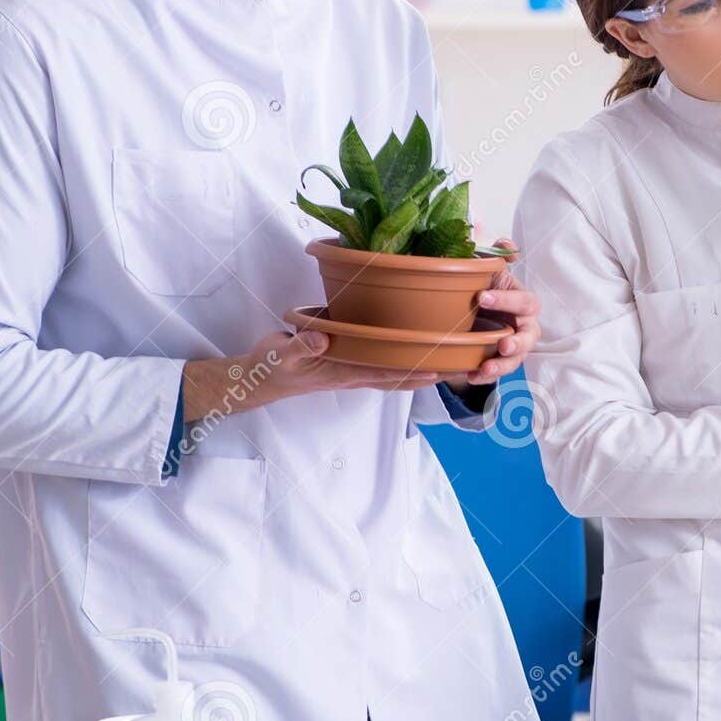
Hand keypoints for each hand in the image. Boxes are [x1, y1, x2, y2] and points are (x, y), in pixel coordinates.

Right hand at [183, 328, 449, 422]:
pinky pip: (381, 365)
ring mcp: (352, 370)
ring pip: (394, 372)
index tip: (440, 367)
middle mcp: (354, 373)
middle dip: (428, 373)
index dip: (412, 369)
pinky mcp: (347, 363)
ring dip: (421, 369)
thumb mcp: (280, 355)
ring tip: (450, 363)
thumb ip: (300, 347)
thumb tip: (321, 341)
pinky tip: (413, 353)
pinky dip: (400, 362)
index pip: (385, 372)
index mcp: (343, 371)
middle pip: (400, 377)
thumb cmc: (271, 366)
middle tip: (461, 367)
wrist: (259, 379)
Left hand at [461, 238, 541, 387]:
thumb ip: (496, 254)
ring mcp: (513, 347)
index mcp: (523, 302)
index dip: (507, 300)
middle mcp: (523, 326)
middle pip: (529, 337)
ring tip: (485, 368)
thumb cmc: (483, 288)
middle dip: (517, 342)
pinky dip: (484, 376)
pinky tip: (470, 375)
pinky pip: (496, 373)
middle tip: (503, 343)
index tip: (482, 297)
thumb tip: (507, 247)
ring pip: (515, 360)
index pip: (525, 301)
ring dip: (502, 365)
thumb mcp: (487, 269)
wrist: (468, 313)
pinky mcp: (499, 362)